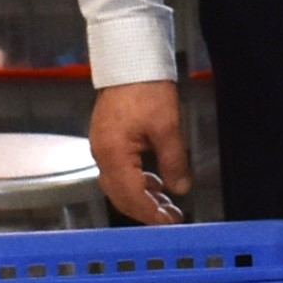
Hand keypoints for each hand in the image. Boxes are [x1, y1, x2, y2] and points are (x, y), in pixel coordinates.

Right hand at [90, 81, 190, 223]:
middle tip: (172, 218)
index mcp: (113, 154)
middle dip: (146, 210)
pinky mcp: (107, 139)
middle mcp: (101, 154)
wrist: (130, 59)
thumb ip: (174, 161)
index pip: (130, 196)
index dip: (150, 213)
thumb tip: (180, 188)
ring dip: (142, 196)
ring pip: (119, 184)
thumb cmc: (145, 88)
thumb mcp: (167, 127)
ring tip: (167, 203)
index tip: (169, 223)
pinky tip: (155, 181)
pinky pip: (119, 170)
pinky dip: (137, 181)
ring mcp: (102, 146)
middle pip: (120, 195)